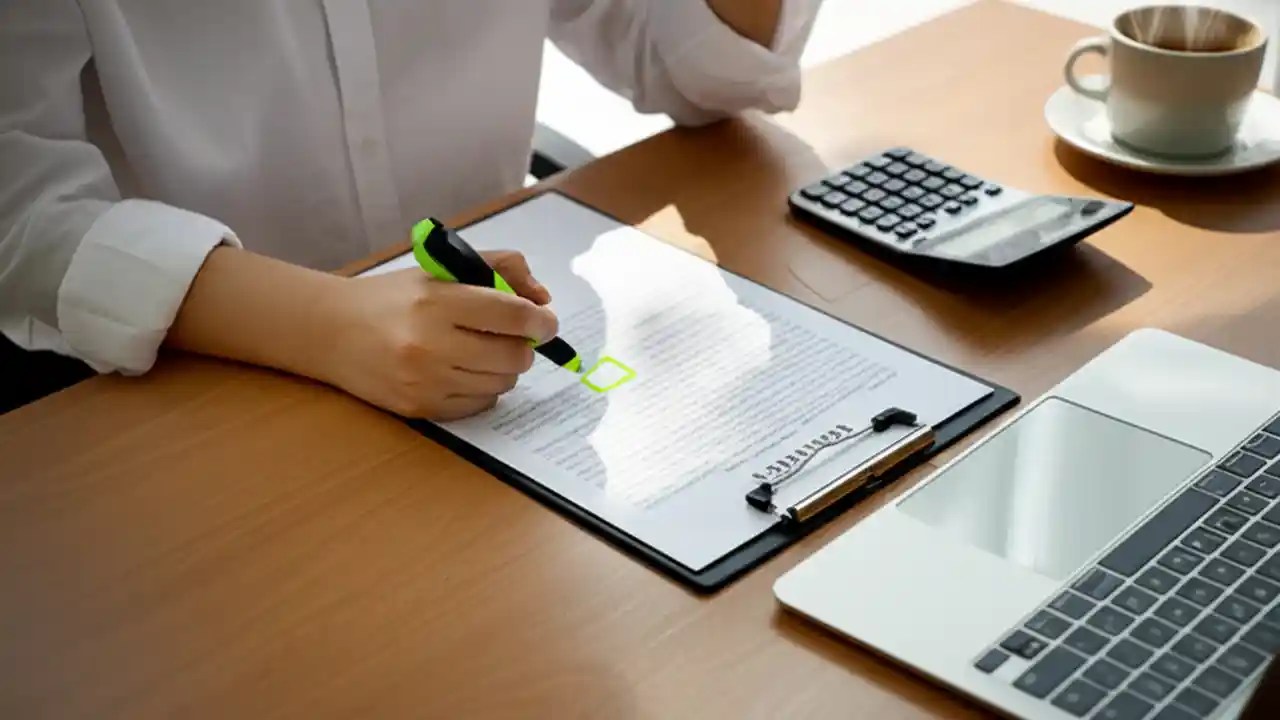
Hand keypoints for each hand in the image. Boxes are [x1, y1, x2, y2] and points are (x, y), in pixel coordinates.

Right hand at [324, 250, 557, 419]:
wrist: (331, 331)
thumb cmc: (391, 299)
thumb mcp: (440, 270)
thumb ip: (496, 268)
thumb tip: (540, 297)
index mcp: (437, 301)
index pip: (512, 314)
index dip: (540, 320)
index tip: (545, 322)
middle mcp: (431, 344)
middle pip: (513, 355)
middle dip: (525, 346)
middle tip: (515, 338)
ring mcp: (425, 380)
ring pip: (501, 383)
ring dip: (505, 368)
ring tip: (486, 352)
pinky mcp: (420, 408)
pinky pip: (479, 405)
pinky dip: (484, 389)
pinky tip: (467, 372)